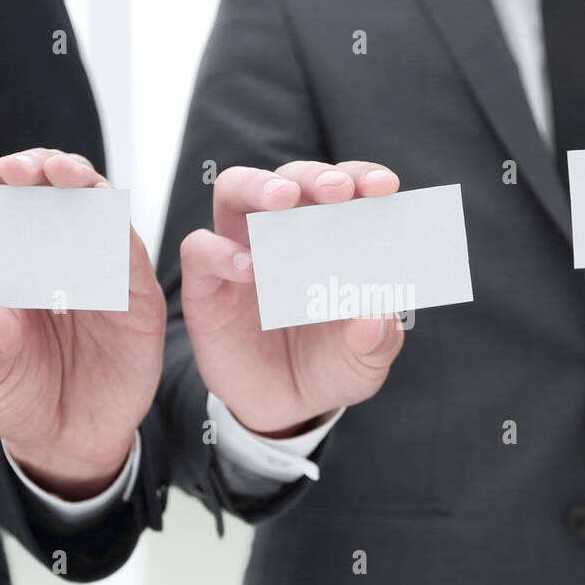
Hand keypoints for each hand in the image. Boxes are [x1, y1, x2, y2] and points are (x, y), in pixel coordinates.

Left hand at [0, 150, 165, 498]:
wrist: (70, 445)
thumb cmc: (26, 400)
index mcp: (18, 270)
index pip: (8, 212)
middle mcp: (61, 263)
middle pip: (57, 195)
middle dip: (38, 168)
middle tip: (17, 169)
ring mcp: (103, 276)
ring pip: (99, 211)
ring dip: (83, 184)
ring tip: (60, 173)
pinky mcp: (137, 300)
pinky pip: (133, 256)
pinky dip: (118, 233)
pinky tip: (99, 218)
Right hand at [179, 161, 405, 436]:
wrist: (286, 408)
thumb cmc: (331, 366)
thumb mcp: (366, 361)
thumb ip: (378, 340)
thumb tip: (377, 317)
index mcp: (331, 237)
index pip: (344, 190)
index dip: (363, 178)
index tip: (385, 187)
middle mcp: (284, 234)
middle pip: (290, 179)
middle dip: (315, 176)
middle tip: (338, 190)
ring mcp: (240, 253)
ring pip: (234, 191)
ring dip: (258, 186)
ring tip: (283, 200)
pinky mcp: (206, 285)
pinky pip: (200, 250)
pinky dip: (220, 252)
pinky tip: (249, 269)